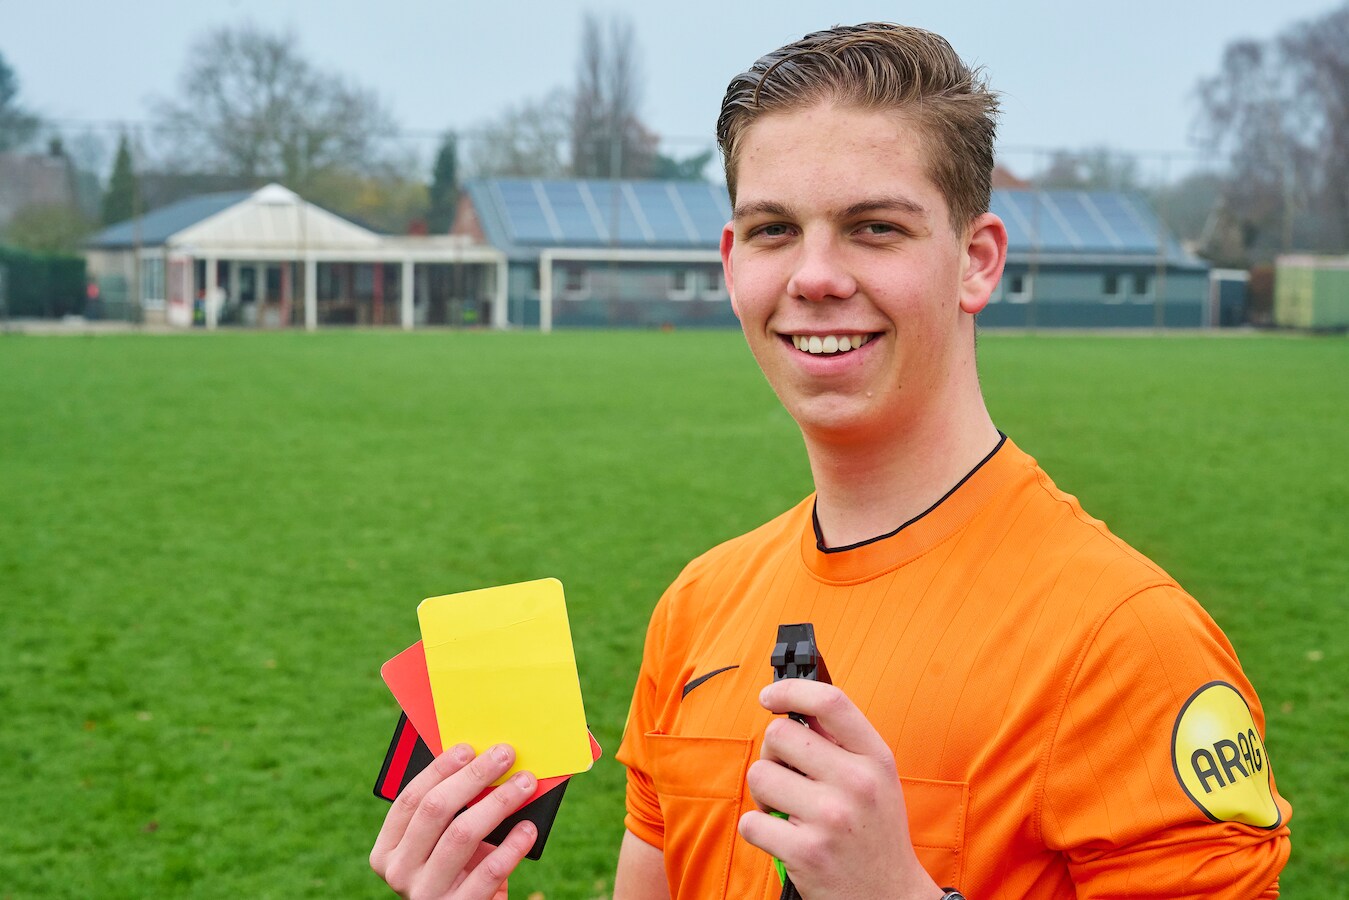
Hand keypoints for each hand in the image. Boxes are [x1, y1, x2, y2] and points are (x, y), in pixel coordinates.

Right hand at [370, 742, 538, 898]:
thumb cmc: (460, 871)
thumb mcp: (443, 843)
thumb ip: (451, 811)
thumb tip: (483, 760)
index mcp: (388, 849)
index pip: (409, 800)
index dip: (439, 769)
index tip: (468, 747)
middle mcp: (400, 871)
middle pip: (436, 810)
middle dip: (474, 776)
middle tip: (505, 754)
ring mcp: (426, 894)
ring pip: (462, 835)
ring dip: (498, 803)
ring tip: (525, 784)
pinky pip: (488, 871)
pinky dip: (512, 846)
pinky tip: (528, 828)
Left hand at [738, 680, 941, 899]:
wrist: (890, 898)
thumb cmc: (875, 833)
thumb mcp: (877, 780)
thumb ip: (842, 743)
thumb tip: (792, 705)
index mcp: (876, 759)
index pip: (830, 702)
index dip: (790, 690)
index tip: (769, 697)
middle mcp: (857, 783)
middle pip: (779, 735)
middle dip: (773, 755)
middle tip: (788, 778)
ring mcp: (831, 818)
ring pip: (759, 776)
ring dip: (764, 794)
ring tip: (788, 812)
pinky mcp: (806, 853)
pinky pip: (751, 821)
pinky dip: (759, 829)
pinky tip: (784, 839)